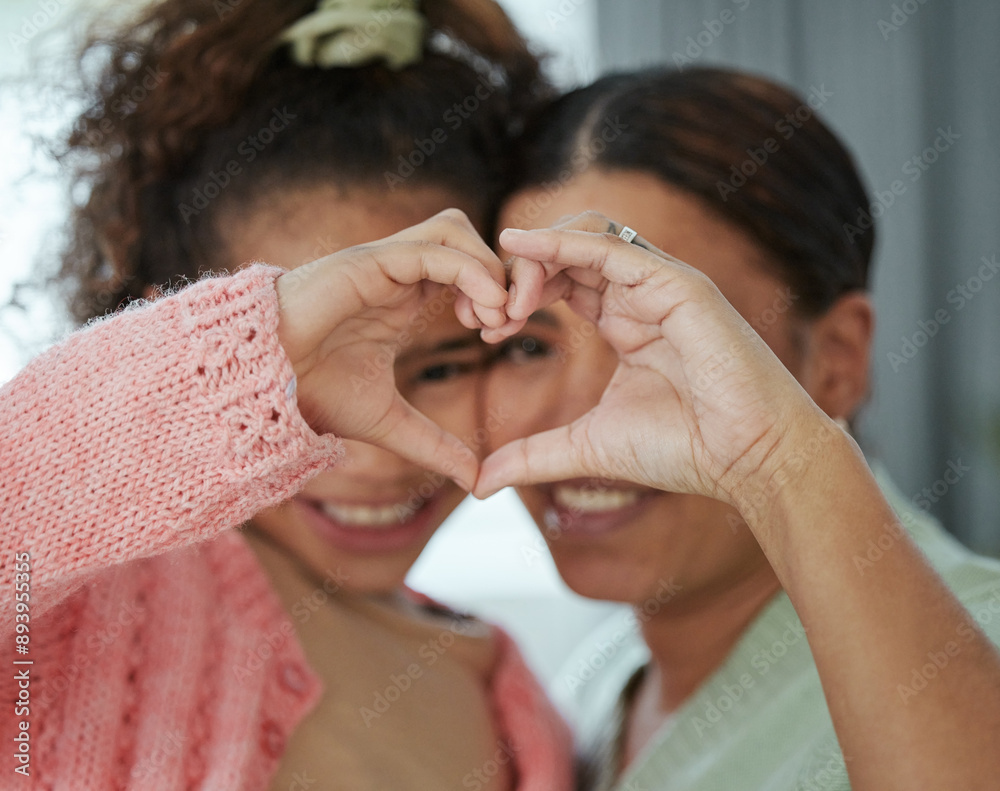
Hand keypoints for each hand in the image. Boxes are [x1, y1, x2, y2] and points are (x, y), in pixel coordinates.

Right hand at [276, 209, 510, 489]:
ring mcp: (383, 261)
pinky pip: (434, 248)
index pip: (466, 268)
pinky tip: (481, 313)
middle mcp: (397, 271)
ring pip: (454, 229)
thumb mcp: (389, 423)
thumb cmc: (313, 394)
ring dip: (487, 268)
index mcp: (405, 296)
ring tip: (493, 318)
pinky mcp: (370, 260)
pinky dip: (469, 272)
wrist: (263, 386)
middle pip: (469, 238)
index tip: (498, 337)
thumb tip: (475, 479)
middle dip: (500, 274)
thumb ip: (433, 444)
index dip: (494, 293)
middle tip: (505, 324)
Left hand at [475, 214, 829, 505]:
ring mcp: (662, 284)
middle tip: (487, 316)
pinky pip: (613, 248)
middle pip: (567, 253)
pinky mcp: (680, 284)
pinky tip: (521, 248)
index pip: (562, 282)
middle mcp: (642, 294)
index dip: (518, 296)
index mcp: (625, 320)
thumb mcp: (587, 448)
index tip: (485, 332)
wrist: (749, 460)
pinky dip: (563, 243)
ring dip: (536, 258)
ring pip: (587, 238)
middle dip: (519, 275)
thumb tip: (479, 484)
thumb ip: (532, 456)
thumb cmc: (683, 450)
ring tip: (506, 298)